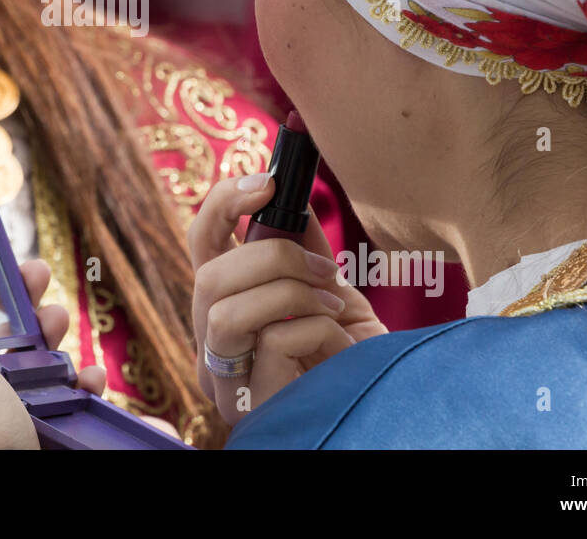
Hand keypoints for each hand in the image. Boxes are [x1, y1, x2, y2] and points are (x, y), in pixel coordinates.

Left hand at [0, 188, 85, 448]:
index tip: (2, 255)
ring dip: (54, 343)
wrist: (12, 517)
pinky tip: (86, 386)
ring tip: (67, 350)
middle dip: (23, 304)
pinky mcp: (22, 431)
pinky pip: (50, 394)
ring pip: (25, 355)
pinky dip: (73, 386)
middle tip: (43, 289)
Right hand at [188, 174, 386, 425]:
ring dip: (291, 295)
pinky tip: (340, 344)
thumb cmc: (351, 351)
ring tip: (333, 306)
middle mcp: (211, 343)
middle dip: (273, 257)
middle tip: (326, 267)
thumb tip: (290, 191)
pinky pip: (271, 342)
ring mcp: (225, 381)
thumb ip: (303, 244)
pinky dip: (315, 331)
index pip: (200, 244)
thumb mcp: (326, 286)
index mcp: (222, 305)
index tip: (267, 182)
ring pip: (225, 312)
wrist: (386, 403)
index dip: (223, 204)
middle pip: (208, 277)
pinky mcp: (250, 403)